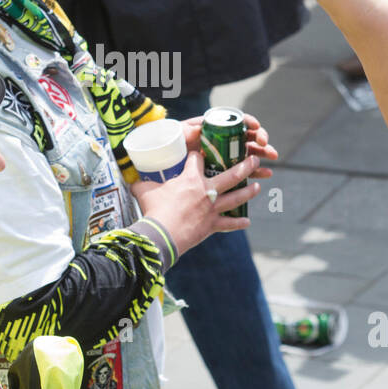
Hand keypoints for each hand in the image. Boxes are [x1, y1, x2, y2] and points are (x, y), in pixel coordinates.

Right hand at [130, 150, 259, 256]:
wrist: (161, 235)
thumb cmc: (152, 211)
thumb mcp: (144, 192)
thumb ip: (141, 184)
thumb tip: (130, 180)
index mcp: (190, 178)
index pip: (197, 159)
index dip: (198, 154)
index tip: (200, 152)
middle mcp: (206, 190)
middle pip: (231, 174)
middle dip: (245, 166)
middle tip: (254, 160)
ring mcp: (212, 208)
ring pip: (236, 197)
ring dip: (248, 191)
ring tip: (257, 186)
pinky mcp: (212, 225)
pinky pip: (229, 224)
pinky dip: (238, 223)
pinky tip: (247, 221)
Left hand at [180, 111, 276, 178]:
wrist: (166, 161)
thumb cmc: (174, 143)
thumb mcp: (180, 134)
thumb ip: (189, 129)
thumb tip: (200, 128)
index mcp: (217, 128)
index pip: (237, 122)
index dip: (249, 122)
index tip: (255, 126)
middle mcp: (225, 140)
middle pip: (248, 137)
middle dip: (260, 139)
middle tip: (266, 144)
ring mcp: (227, 156)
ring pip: (250, 154)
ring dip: (263, 154)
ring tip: (273, 158)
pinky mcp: (227, 171)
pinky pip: (244, 172)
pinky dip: (256, 173)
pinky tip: (266, 175)